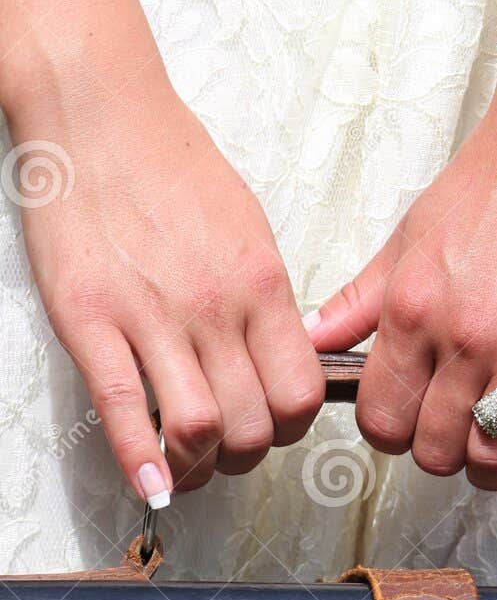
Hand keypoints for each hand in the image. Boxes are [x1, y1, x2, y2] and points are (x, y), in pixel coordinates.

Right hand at [12, 49, 323, 504]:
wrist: (100, 116)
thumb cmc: (171, 163)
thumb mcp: (249, 227)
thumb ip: (268, 296)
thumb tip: (286, 353)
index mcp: (262, 283)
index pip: (303, 390)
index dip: (294, 428)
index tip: (277, 429)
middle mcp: (215, 306)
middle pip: (257, 422)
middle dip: (250, 456)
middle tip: (232, 453)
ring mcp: (151, 316)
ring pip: (199, 428)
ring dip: (200, 467)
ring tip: (190, 466)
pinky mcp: (90, 320)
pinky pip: (122, 408)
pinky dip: (140, 460)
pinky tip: (148, 484)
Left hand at [304, 83, 496, 497]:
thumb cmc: (495, 180)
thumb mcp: (408, 236)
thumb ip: (360, 299)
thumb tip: (313, 338)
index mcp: (412, 306)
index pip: (380, 417)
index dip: (391, 434)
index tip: (409, 424)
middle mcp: (462, 332)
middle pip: (432, 447)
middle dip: (439, 452)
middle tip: (455, 434)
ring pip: (489, 453)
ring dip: (487, 467)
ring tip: (494, 450)